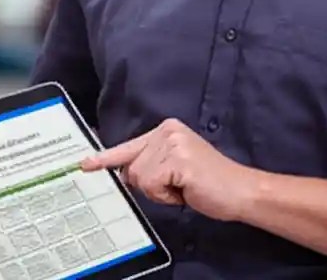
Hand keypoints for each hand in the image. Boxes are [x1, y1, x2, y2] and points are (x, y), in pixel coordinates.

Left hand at [81, 118, 263, 222]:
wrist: (240, 191)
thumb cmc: (208, 183)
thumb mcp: (173, 169)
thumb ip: (149, 165)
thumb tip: (124, 173)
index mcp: (166, 130)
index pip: (129, 146)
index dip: (106, 158)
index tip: (85, 164)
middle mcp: (167, 131)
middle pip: (132, 167)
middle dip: (152, 185)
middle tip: (180, 185)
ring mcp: (172, 143)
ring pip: (140, 178)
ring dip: (161, 192)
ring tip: (185, 187)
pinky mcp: (178, 160)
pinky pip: (152, 185)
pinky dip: (167, 196)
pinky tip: (187, 189)